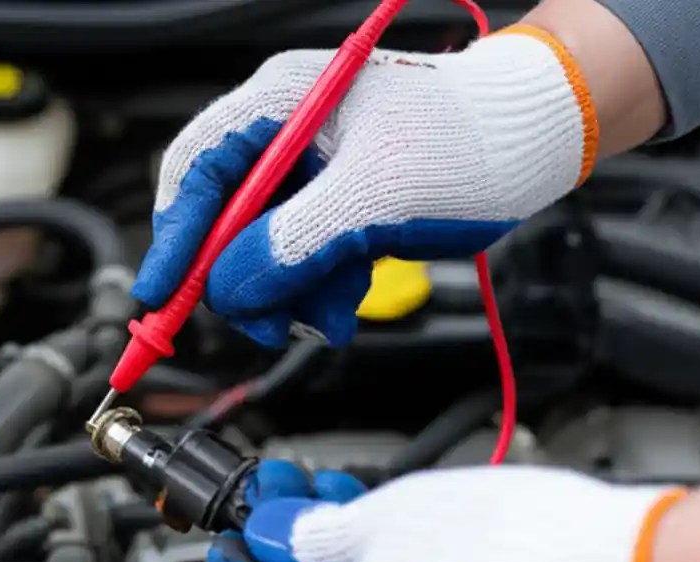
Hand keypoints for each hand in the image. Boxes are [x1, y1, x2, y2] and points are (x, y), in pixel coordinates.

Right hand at [133, 29, 597, 347]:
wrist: (539, 137)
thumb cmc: (471, 138)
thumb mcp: (375, 196)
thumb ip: (292, 243)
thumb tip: (228, 290)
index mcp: (280, 102)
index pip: (194, 169)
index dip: (173, 236)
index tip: (159, 296)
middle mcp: (284, 132)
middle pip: (221, 217)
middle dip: (239, 277)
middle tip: (263, 322)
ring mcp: (309, 168)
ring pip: (259, 247)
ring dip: (285, 291)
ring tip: (328, 313)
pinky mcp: (334, 200)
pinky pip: (299, 256)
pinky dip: (315, 287)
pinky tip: (343, 301)